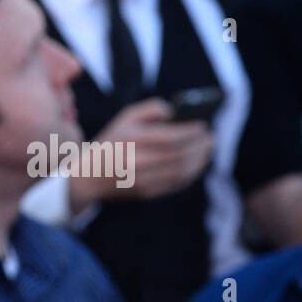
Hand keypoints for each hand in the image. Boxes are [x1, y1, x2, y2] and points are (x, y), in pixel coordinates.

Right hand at [69, 98, 213, 207]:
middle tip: (211, 138)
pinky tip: (197, 164)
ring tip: (208, 150)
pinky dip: (191, 174)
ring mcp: (143, 180)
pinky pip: (176, 184)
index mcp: (133, 140)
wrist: (90, 176)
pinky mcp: (147, 193)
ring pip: (181, 172)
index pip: (170, 137)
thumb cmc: (112, 142)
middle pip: (179, 156)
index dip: (191, 132)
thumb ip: (151, 108)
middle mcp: (138, 162)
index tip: (204, 126)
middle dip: (200, 146)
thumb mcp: (125, 118)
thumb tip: (175, 112)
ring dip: (200, 161)